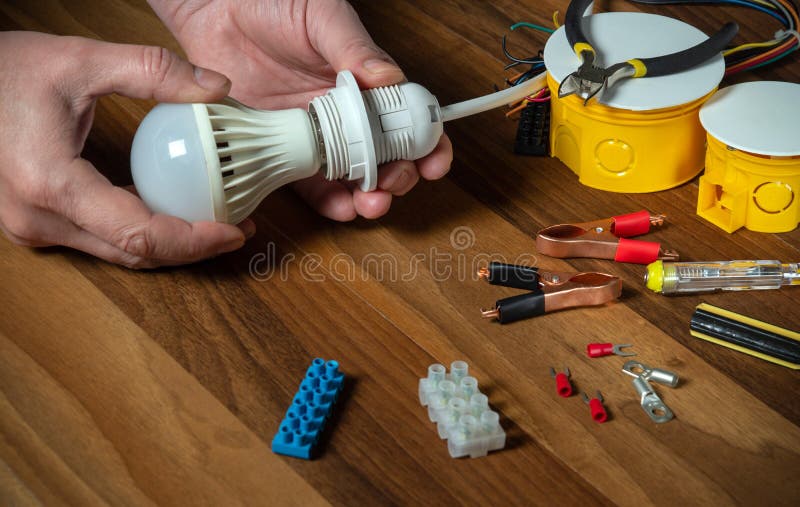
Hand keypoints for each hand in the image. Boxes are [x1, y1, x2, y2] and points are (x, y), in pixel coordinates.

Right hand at [0, 31, 253, 267]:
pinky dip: (142, 233)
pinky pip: (101, 239)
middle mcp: (39, 219)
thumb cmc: (3, 72)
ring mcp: (34, 227)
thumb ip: (153, 71)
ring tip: (215, 223)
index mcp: (52, 185)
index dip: (195, 240)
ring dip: (170, 244)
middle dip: (192, 247)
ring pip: (118, 253)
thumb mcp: (81, 61)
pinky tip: (173, 213)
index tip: (234, 231)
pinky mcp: (37, 223)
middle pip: (134, 253)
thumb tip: (216, 87)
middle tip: (236, 229)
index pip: (140, 235)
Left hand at [149, 0, 452, 220]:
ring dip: (368, 197)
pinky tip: (341, 208)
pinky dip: (329, 202)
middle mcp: (345, 114)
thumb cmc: (273, 3)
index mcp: (364, 83)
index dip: (427, 143)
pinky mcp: (282, 149)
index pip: (407, 118)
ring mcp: (315, 135)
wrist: (215, 9)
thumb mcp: (321, 15)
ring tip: (370, 203)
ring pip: (352, 177)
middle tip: (395, 182)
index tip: (433, 161)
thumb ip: (353, 47)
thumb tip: (388, 79)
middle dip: (398, 176)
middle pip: (385, 156)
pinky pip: (309, 184)